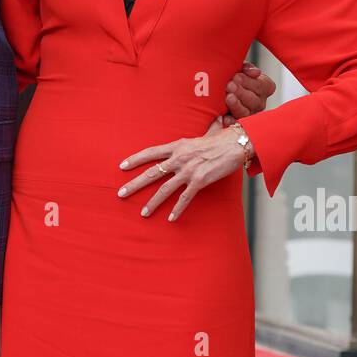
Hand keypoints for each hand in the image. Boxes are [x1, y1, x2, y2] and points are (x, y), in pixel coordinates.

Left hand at [118, 126, 246, 221]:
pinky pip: (184, 198)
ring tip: (143, 213)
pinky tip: (171, 218)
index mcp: (177, 146)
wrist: (235, 145)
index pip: (150, 152)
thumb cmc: (219, 140)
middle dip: (134, 184)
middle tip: (120, 194)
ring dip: (152, 202)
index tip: (122, 166)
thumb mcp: (199, 137)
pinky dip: (177, 209)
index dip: (135, 159)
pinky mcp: (199, 181)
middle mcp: (179, 158)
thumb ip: (190, 142)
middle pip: (151, 173)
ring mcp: (188, 170)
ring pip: (164, 189)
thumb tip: (185, 140)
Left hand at [223, 61, 274, 123]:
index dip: (250, 82)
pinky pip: (236, 124)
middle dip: (241, 92)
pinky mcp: (237, 123)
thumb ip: (247, 68)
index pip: (264, 86)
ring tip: (228, 97)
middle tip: (230, 85)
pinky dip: (230, 121)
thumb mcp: (238, 68)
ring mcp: (249, 114)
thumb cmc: (230, 76)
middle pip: (255, 100)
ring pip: (246, 113)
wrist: (215, 86)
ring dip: (236, 105)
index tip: (236, 76)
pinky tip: (224, 117)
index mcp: (263, 87)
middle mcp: (259, 102)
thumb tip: (255, 73)